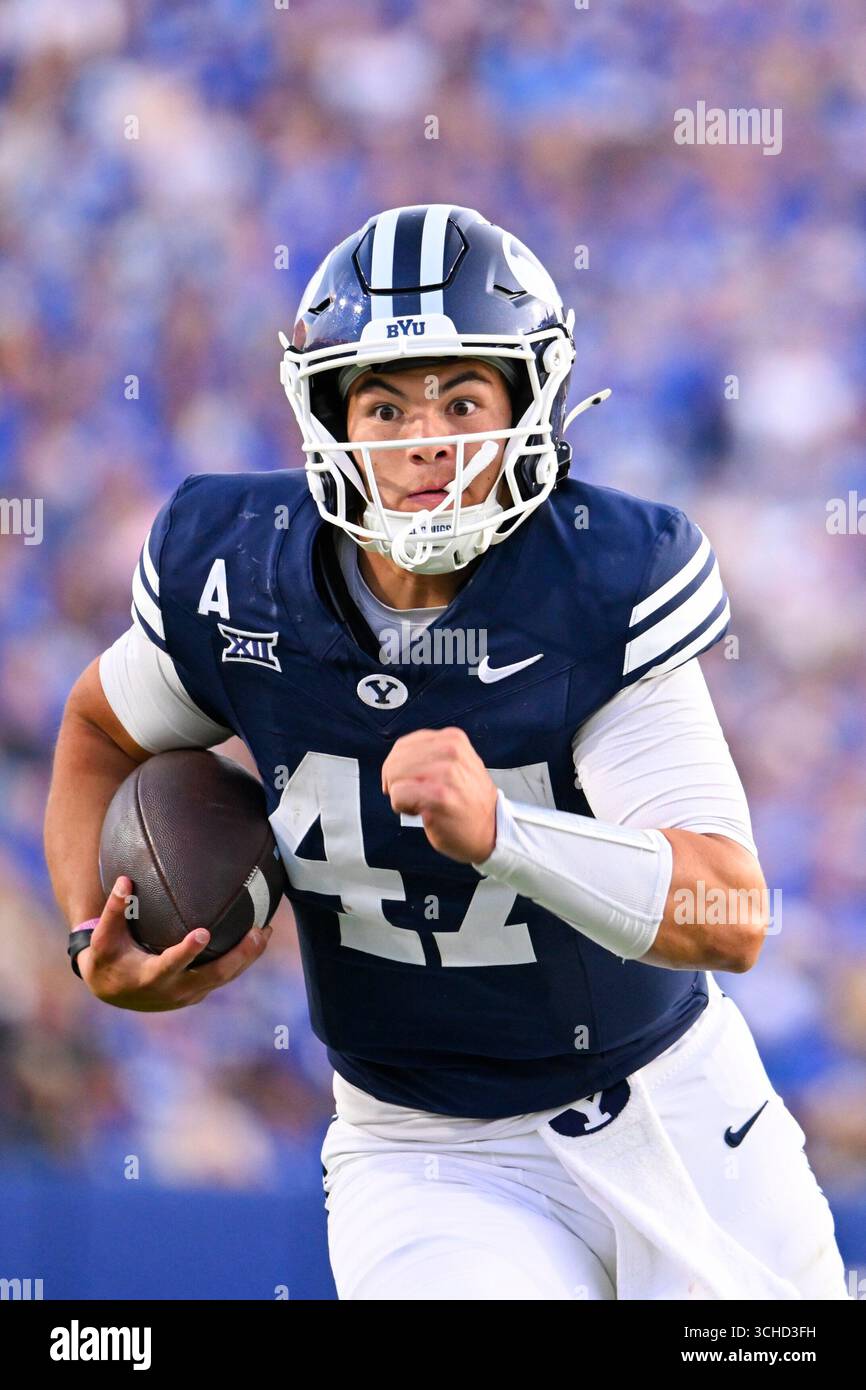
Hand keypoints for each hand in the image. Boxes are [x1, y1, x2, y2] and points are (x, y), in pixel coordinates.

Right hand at [76, 875, 271, 1011]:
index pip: (172, 964)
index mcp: (150, 977)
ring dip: (247, 958)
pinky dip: (241, 961)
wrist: (112, 992)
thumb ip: (115, 910)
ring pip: (224, 978)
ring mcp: (188, 995)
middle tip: (258, 932)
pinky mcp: (196, 994)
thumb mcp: (104, 938)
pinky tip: (256, 940)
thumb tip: (124, 880)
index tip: (204, 932)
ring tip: (266, 932)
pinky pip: (223, 978)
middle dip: (239, 956)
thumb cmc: (107, 959)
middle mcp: (173, 991)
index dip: (188, 951)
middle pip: (214, 975)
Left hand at [381, 727, 497, 862]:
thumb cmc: (467, 800)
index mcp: (452, 738)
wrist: (491, 829)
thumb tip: (395, 757)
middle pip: (395, 761)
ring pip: (394, 777)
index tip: (409, 782)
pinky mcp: (439, 796)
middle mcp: (451, 750)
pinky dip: (402, 807)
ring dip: (400, 795)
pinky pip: (398, 795)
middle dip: (396, 782)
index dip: (397, 767)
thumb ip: (430, 754)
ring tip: (421, 803)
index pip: (403, 746)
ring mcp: (446, 772)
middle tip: (414, 796)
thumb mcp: (456, 763)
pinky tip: (422, 812)